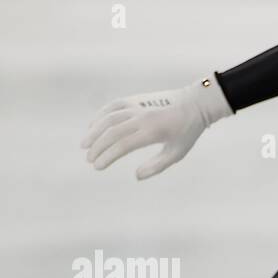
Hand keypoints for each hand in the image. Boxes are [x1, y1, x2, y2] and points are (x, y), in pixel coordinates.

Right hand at [81, 76, 232, 178]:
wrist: (193, 106)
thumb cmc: (185, 134)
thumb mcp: (176, 153)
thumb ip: (157, 166)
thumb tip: (136, 176)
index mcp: (152, 132)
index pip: (123, 145)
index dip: (107, 157)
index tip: (98, 167)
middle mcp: (142, 118)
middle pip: (112, 132)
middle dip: (98, 147)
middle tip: (89, 160)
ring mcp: (137, 108)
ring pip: (109, 117)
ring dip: (94, 131)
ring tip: (85, 145)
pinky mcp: (134, 101)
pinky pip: (113, 106)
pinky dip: (100, 115)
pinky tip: (93, 126)